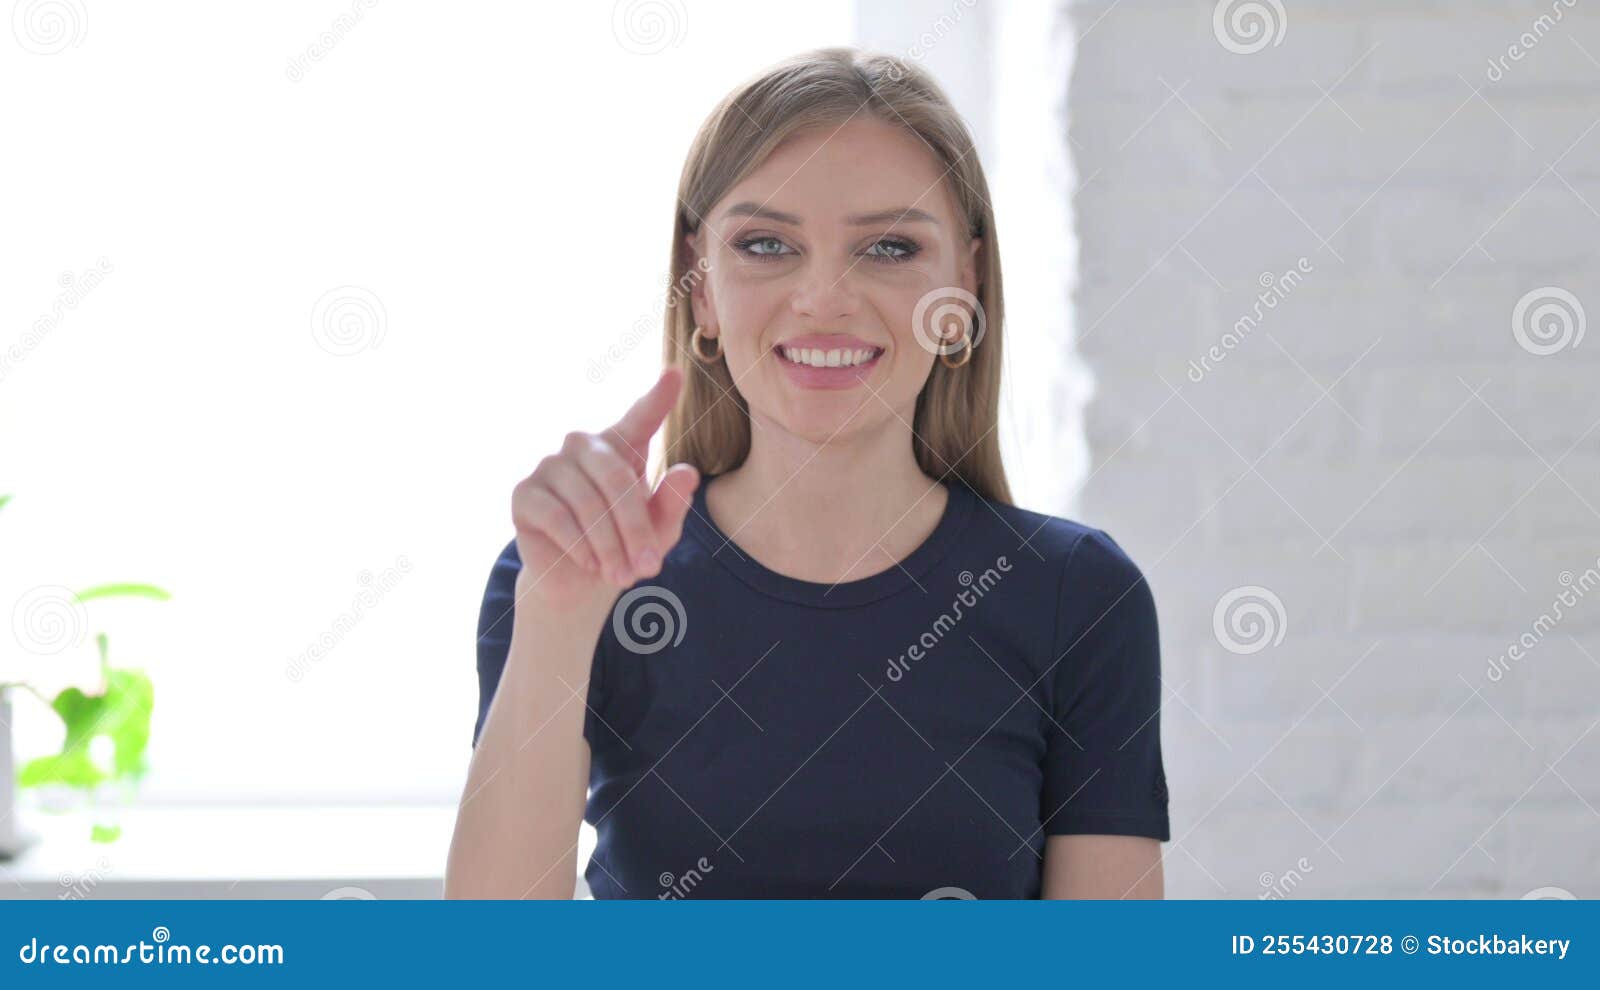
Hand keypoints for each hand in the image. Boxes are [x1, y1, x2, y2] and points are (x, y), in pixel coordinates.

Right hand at [510, 366, 700, 608]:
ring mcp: (550, 466)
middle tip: (649, 567)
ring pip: (586, 502)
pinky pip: (557, 517)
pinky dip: (579, 545)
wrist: (580, 584)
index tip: (676, 373)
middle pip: (615, 478)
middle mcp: (583, 446)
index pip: (641, 416)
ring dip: (609, 545)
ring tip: (621, 575)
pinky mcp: (524, 493)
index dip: (658, 396)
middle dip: (635, 528)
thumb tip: (687, 473)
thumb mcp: (658, 531)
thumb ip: (673, 502)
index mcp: (621, 446)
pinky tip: (591, 564)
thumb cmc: (625, 547)